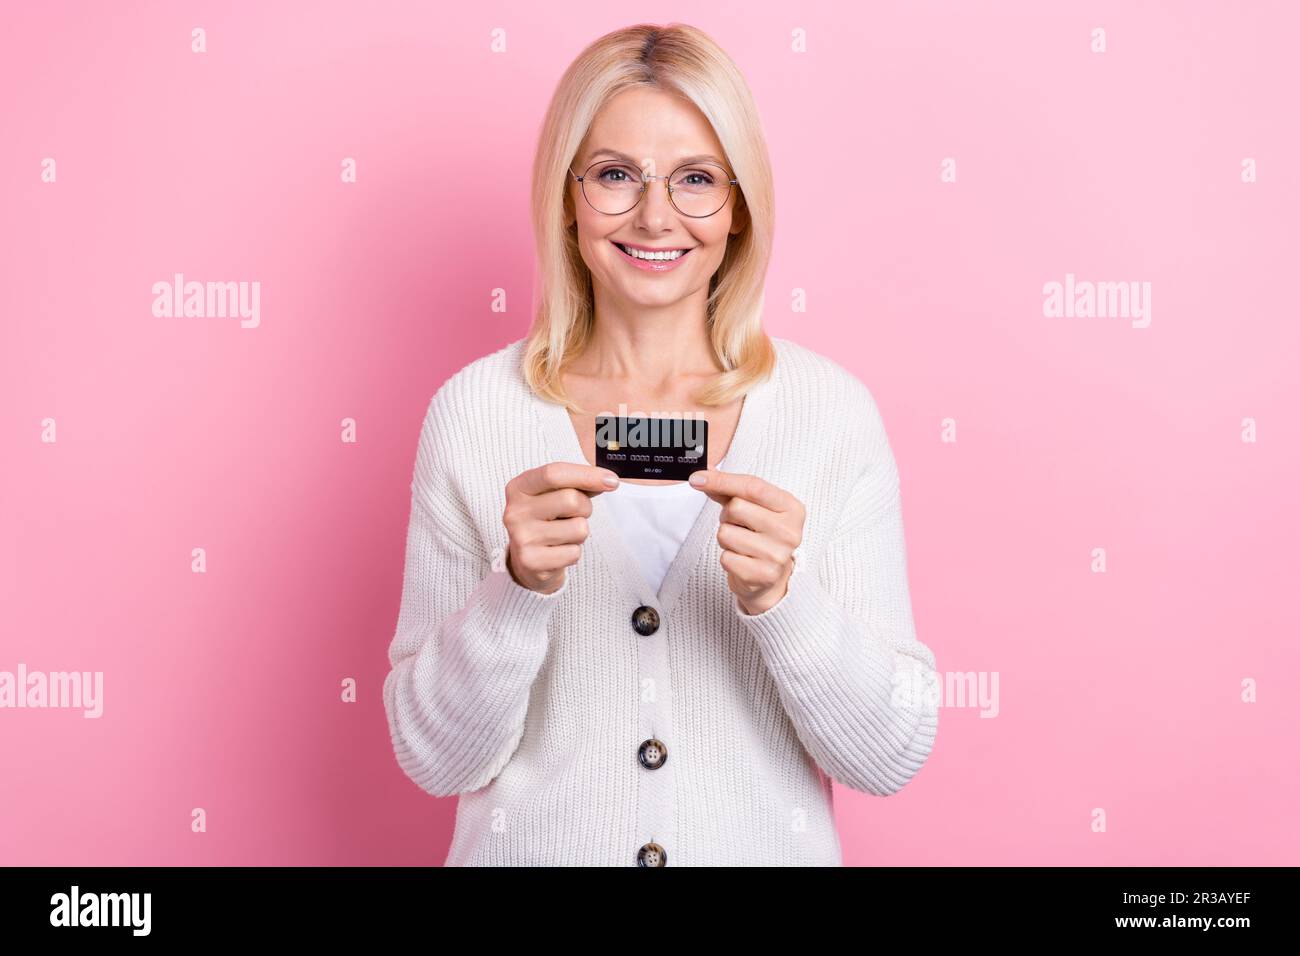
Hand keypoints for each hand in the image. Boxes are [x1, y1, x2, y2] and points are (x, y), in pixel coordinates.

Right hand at [503, 462, 619, 593]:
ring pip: (578, 528)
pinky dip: (573, 552)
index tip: (612, 480)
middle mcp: (515, 511)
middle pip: (571, 500)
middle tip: (573, 515)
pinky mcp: (531, 562)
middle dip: (584, 508)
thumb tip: (608, 481)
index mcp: (518, 488)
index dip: (586, 475)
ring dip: (580, 532)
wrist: (526, 560)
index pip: (554, 473)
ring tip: (564, 535)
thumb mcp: (553, 495)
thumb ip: (577, 484)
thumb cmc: (546, 519)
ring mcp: (522, 538)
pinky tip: (558, 551)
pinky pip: (574, 552)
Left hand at [688, 469, 805, 614]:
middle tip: (739, 525)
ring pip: (726, 533)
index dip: (722, 480)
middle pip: (736, 508)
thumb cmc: (760, 535)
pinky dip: (728, 557)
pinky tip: (742, 560)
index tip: (698, 478)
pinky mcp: (763, 575)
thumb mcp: (753, 508)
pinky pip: (726, 557)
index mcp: (791, 508)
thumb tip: (702, 476)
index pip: (753, 487)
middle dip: (727, 516)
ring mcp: (778, 555)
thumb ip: (730, 490)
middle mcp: (789, 531)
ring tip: (741, 544)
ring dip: (726, 538)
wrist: (771, 577)